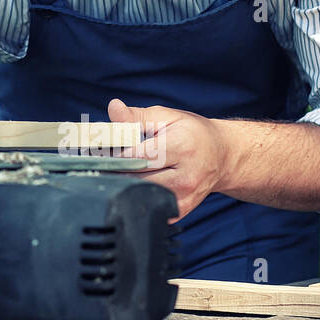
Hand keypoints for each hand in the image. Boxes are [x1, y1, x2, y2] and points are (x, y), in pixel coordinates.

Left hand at [108, 98, 230, 221]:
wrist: (222, 157)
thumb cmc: (193, 134)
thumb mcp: (167, 117)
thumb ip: (136, 116)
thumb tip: (113, 108)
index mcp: (182, 147)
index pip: (138, 156)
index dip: (114, 154)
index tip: (96, 152)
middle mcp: (185, 176)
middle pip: (136, 178)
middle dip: (115, 170)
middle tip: (101, 162)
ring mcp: (184, 197)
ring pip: (139, 195)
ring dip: (122, 185)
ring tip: (116, 172)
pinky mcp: (181, 211)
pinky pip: (149, 207)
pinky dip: (135, 197)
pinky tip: (132, 185)